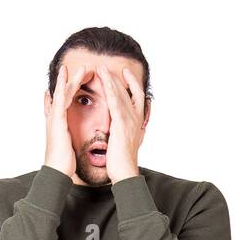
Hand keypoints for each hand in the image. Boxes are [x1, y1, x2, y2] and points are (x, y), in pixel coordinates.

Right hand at [44, 63, 88, 177]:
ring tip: (72, 67)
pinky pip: (61, 99)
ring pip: (61, 93)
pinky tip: (66, 77)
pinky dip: (63, 87)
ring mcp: (54, 118)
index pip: (58, 105)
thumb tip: (70, 138)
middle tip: (66, 68)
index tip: (61, 83)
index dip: (59, 93)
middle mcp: (53, 119)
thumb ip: (69, 139)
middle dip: (64, 82)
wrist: (57, 171)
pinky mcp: (57, 120)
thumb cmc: (64, 163)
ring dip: (66, 79)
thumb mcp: (68, 147)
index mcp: (57, 125)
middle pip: (59, 96)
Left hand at [97, 65, 143, 182]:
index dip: (131, 83)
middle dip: (117, 78)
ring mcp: (130, 120)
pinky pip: (115, 104)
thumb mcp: (126, 140)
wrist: (125, 172)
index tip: (124, 72)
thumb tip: (122, 123)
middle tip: (106, 67)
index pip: (137, 96)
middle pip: (128, 92)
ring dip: (111, 80)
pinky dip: (111, 91)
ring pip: (121, 95)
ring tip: (101, 69)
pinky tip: (105, 82)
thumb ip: (125, 128)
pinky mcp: (121, 125)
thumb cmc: (122, 160)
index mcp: (137, 121)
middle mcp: (136, 118)